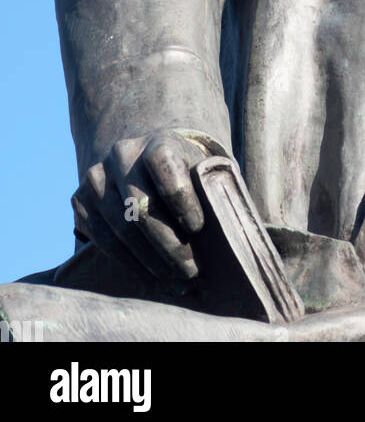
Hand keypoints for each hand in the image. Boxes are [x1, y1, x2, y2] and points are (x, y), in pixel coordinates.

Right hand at [71, 130, 218, 290]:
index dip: (182, 199)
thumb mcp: (202, 171)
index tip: (199, 227)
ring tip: (175, 281)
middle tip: (191, 272)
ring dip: (150, 262)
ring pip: (120, 228)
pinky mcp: (80, 200)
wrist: (145, 162)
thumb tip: (228, 229)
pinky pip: (102, 239)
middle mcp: (122, 154)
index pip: (164, 164)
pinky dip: (129, 263)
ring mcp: (97, 177)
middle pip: (140, 206)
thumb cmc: (186, 173)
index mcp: (157, 140)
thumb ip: (212, 191)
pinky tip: (151, 275)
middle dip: (169, 245)